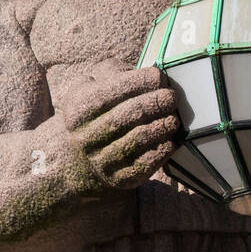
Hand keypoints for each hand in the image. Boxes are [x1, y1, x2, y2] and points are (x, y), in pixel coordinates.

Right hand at [57, 66, 179, 192]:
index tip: (158, 76)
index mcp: (77, 112)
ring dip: (160, 126)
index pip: (107, 94)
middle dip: (153, 103)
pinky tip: (171, 139)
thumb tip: (145, 73)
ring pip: (137, 140)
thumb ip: (111, 73)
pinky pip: (145, 164)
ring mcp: (103, 161)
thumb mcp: (91, 88)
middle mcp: (86, 138)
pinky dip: (162, 150)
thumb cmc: (97, 113)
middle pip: (125, 116)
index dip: (135, 83)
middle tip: (171, 97)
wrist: (82, 160)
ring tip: (173, 118)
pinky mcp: (121, 179)